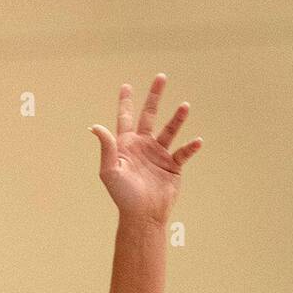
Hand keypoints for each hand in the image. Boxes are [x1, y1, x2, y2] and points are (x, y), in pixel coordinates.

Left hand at [90, 75, 200, 223]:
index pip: (125, 118)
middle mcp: (143, 146)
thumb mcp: (110, 171)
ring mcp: (159, 154)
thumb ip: (106, 148)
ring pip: (169, 130)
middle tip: (161, 77)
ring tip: (185, 106)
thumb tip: (96, 126)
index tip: (127, 86)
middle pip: (149, 115)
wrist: (142, 215)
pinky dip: (190, 147)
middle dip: (155, 96)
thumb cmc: (122, 196)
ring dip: (177, 118)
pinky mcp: (173, 166)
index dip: (126, 102)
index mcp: (126, 146)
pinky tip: (196, 141)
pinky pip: (183, 152)